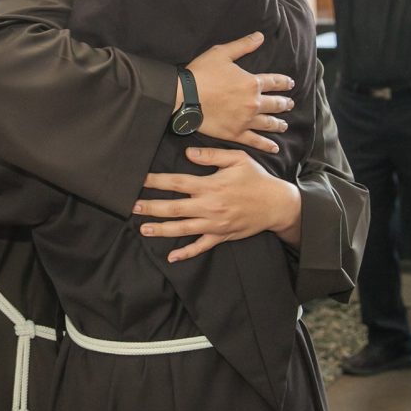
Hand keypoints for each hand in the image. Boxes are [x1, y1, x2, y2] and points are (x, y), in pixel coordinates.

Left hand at [133, 147, 301, 261]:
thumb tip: (188, 154)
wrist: (278, 205)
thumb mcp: (238, 159)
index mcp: (211, 186)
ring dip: (162, 229)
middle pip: (174, 208)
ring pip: (183, 229)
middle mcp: (210, 206)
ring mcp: (215, 224)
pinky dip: (186, 252)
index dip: (157, 181)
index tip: (140, 180)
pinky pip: (201, 246)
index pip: (177, 183)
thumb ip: (212, 156)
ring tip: (144, 229)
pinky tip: (172, 256)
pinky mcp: (222, 236)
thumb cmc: (257, 179)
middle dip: (151, 207)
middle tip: (132, 207)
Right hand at [186, 32, 293, 152]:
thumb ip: (243, 46)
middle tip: (290, 105)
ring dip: (279, 124)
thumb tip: (260, 36)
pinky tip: (274, 147)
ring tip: (284, 126)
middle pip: (275, 104)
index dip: (284, 82)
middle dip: (284, 104)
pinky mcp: (236, 133)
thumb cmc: (201, 73)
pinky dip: (266, 145)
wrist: (184, 97)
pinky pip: (255, 141)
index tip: (290, 84)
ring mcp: (246, 120)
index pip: (274, 82)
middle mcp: (253, 102)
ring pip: (269, 123)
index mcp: (252, 83)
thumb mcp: (221, 53)